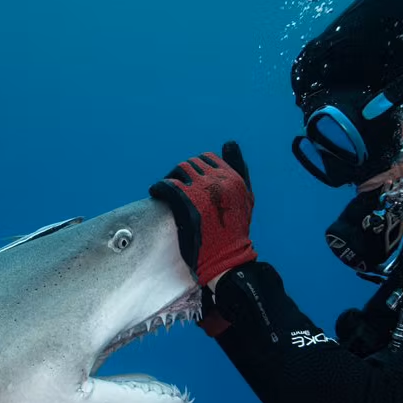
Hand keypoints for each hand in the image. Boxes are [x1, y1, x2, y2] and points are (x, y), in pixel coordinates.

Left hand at [149, 141, 256, 285]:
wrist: (227, 259)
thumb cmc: (234, 230)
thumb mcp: (245, 197)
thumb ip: (239, 169)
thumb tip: (229, 143)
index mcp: (233, 178)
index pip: (209, 159)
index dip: (196, 168)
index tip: (190, 180)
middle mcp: (219, 181)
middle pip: (192, 164)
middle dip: (181, 173)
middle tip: (175, 186)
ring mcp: (202, 191)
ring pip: (179, 171)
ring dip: (170, 178)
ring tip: (166, 190)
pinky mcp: (186, 204)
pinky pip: (167, 185)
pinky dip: (159, 187)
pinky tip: (156, 193)